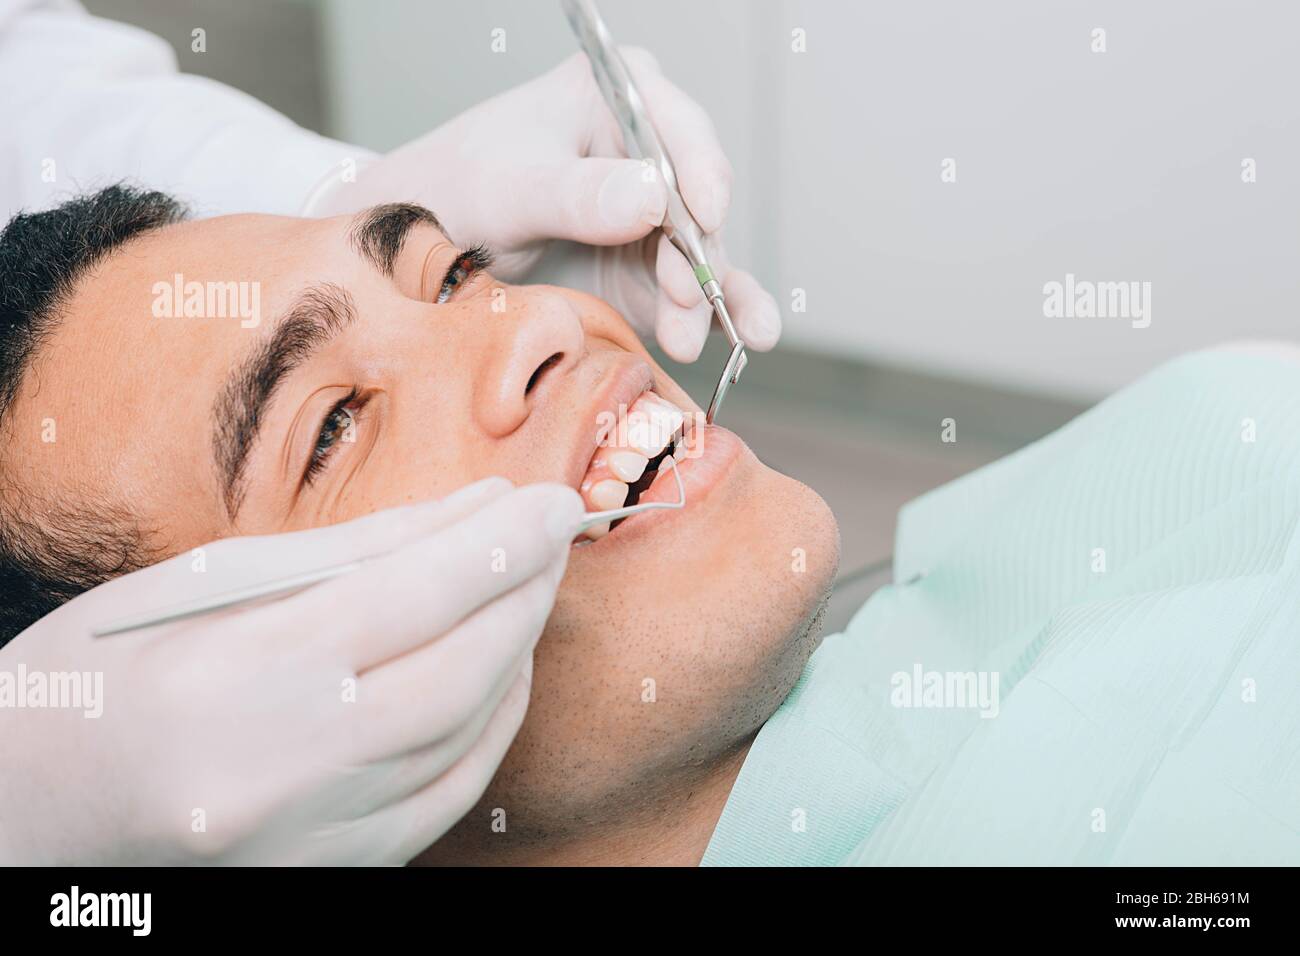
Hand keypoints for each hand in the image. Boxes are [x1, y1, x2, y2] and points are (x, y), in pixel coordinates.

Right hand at [0, 478, 582, 864]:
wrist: (28, 808)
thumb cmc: (101, 677)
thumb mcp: (209, 584)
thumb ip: (357, 550)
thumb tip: (474, 510)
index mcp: (237, 672)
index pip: (416, 594)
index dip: (502, 541)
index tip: (551, 501)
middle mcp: (281, 767)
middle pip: (459, 668)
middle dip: (524, 590)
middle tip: (554, 534)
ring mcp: (309, 835)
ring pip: (465, 735)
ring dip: (515, 652)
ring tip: (528, 588)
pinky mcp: (328, 872)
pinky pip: (445, 795)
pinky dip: (488, 726)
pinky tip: (498, 673)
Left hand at [304, 51, 780, 362]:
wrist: (431, 242)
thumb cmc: (461, 188)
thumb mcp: (507, 187)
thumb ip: (574, 194)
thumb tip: (651, 198)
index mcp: (618, 97)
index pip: (678, 130)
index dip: (700, 174)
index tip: (705, 217)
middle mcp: (649, 153)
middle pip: (697, 204)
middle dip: (697, 256)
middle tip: (682, 299)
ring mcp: (654, 215)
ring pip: (701, 255)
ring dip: (705, 300)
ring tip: (688, 338)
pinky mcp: (650, 269)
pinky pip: (694, 292)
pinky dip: (712, 317)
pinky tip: (741, 339)